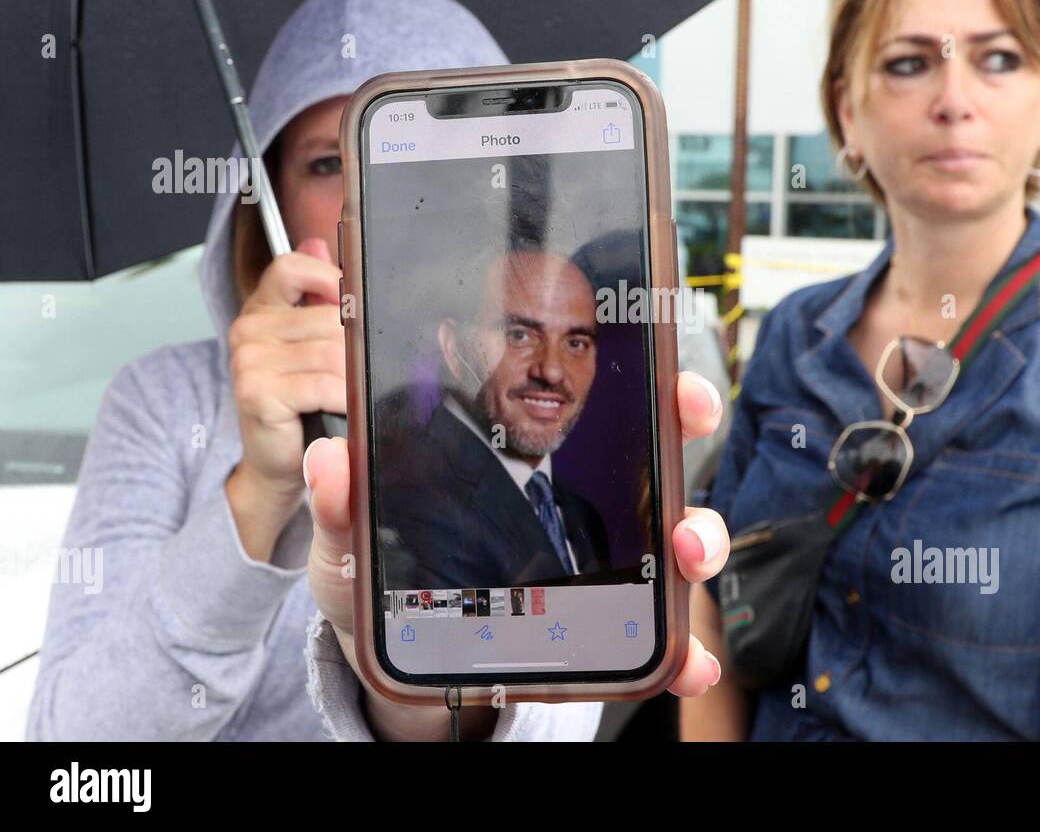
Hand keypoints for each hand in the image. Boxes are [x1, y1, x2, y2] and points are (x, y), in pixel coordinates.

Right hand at [225, 237, 342, 559]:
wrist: (275, 460)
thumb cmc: (297, 404)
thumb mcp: (310, 347)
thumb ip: (317, 298)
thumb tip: (323, 245)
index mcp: (263, 308)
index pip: (292, 268)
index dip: (330, 279)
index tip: (354, 306)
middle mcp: (250, 328)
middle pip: (329, 319)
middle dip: (357, 348)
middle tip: (366, 371)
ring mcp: (250, 358)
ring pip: (331, 353)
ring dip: (354, 378)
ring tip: (355, 395)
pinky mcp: (258, 390)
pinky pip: (323, 384)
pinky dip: (344, 398)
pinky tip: (345, 408)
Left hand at [302, 370, 731, 736]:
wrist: (397, 658)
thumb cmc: (388, 578)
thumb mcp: (357, 541)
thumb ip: (344, 504)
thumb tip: (332, 458)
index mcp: (534, 462)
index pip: (604, 409)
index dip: (653, 389)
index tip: (673, 388)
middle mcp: (587, 503)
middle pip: (659, 459)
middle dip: (686, 447)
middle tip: (682, 430)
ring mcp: (606, 565)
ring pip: (675, 539)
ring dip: (698, 541)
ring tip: (686, 557)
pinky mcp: (608, 630)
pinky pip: (659, 638)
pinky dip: (682, 651)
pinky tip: (686, 663)